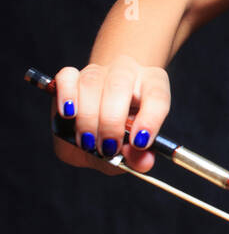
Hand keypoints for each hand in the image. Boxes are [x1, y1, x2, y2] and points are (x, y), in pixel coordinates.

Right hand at [51, 56, 170, 175]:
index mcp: (152, 85)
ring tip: (88, 142)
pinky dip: (66, 95)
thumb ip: (137, 157)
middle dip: (111, 123)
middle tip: (108, 148)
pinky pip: (67, 77)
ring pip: (91, 83)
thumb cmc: (122, 129)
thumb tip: (142, 162)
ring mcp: (99, 71)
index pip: (157, 96)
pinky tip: (68, 114)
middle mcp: (127, 73)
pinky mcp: (73, 75)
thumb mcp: (133, 147)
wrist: (100, 111)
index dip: (149, 120)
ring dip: (88, 117)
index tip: (139, 143)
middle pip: (119, 86)